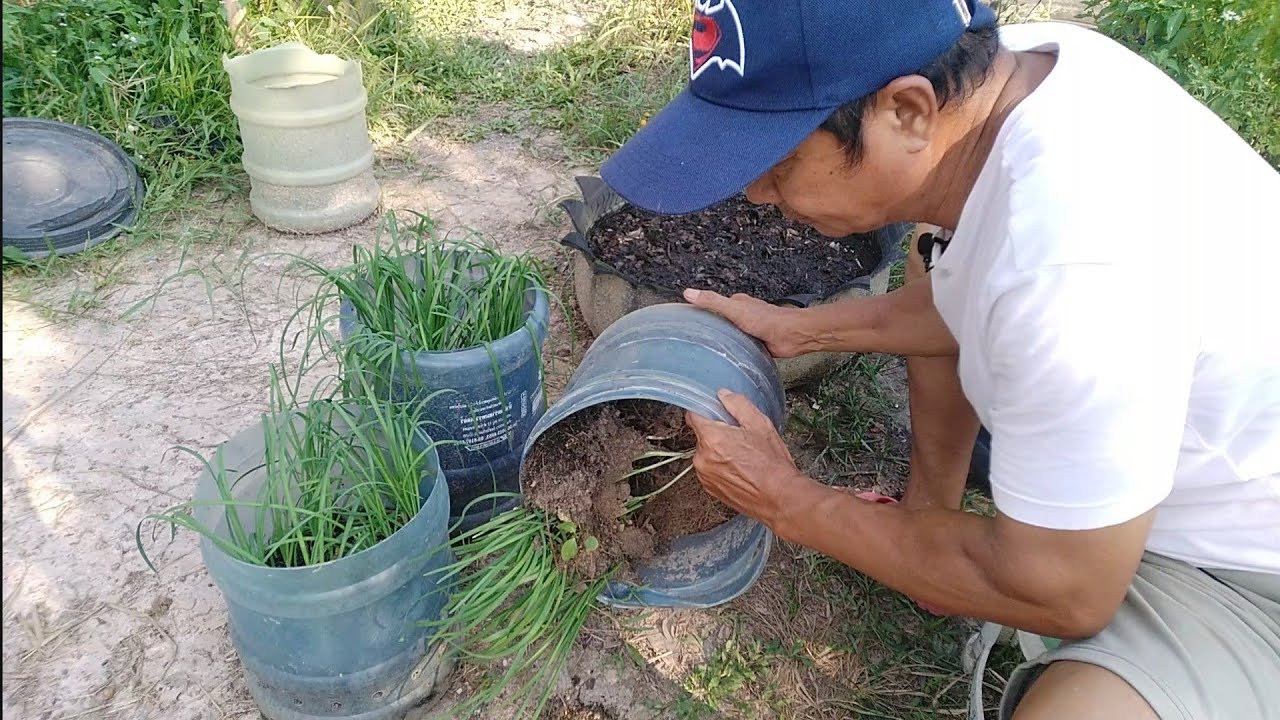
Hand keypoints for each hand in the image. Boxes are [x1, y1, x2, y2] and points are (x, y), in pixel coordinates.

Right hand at [683, 288, 812, 358]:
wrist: (790, 336)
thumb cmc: (767, 320)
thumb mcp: (733, 309)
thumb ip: (712, 301)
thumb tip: (689, 292)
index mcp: (737, 304)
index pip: (714, 305)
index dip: (700, 310)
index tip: (686, 317)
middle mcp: (743, 316)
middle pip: (721, 322)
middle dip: (710, 328)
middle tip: (693, 338)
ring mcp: (749, 331)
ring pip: (730, 336)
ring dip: (722, 342)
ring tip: (706, 350)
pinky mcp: (755, 345)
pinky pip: (740, 349)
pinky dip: (733, 353)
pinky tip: (726, 359)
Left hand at [684, 389, 814, 527]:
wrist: (779, 498)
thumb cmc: (772, 465)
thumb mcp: (760, 425)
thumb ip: (738, 404)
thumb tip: (724, 396)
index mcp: (711, 439)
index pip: (693, 415)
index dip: (706, 411)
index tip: (716, 412)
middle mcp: (702, 459)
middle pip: (702, 435)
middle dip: (717, 433)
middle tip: (740, 438)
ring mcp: (704, 476)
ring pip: (706, 454)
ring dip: (719, 452)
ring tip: (744, 457)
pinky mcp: (710, 489)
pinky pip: (710, 470)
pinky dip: (721, 468)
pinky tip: (741, 469)